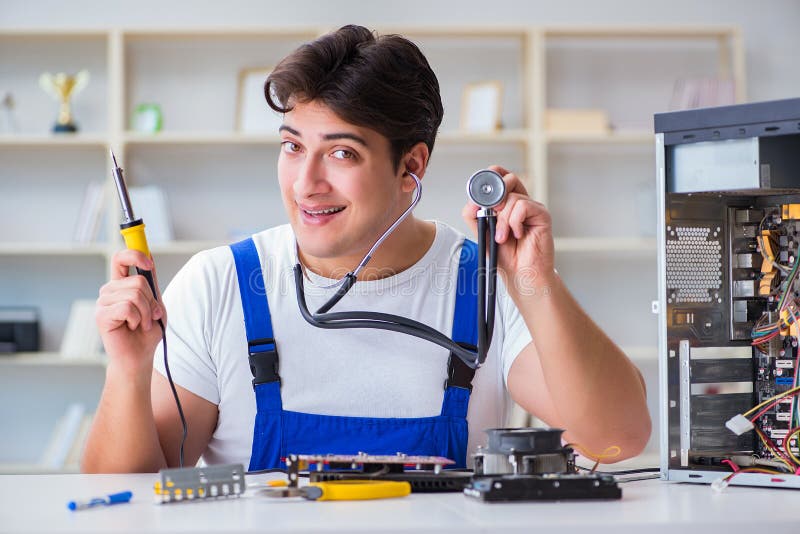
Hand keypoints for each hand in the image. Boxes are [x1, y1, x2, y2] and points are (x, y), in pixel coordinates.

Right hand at [95, 249, 165, 376]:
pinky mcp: (101, 315)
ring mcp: (103, 302)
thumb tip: (149, 255)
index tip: (149, 264)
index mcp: (121, 285)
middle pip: (138, 281)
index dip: (135, 254)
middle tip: (150, 316)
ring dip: (146, 312)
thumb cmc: (147, 331)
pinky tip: (132, 327)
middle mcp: (109, 291)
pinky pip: (127, 308)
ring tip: (141, 324)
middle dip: (151, 301)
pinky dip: (137, 319)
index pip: (121, 259)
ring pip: (135, 294)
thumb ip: (151, 281)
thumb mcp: (155, 302)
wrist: (140, 355)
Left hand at [461, 165, 554, 295]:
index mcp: (507, 203)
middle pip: (508, 179)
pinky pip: (522, 206)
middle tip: (492, 215)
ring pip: (512, 198)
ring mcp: (532, 207)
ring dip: (502, 220)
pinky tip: (518, 234)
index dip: (491, 177)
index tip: (480, 190)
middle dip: (495, 197)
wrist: (519, 274)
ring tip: (503, 237)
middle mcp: (521, 201)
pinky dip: (514, 222)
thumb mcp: (481, 233)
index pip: (500, 177)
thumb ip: (474, 215)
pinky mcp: (542, 215)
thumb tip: (472, 201)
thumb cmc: (505, 256)